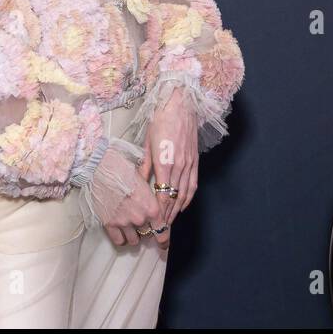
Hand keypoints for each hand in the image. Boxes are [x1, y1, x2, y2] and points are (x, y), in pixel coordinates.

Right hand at [90, 147, 169, 249]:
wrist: (102, 167)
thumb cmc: (125, 168)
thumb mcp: (145, 179)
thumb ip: (153, 193)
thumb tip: (160, 200)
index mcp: (152, 207)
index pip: (162, 231)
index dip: (164, 240)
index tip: (163, 244)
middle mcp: (140, 218)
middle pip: (148, 235)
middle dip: (146, 230)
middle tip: (141, 222)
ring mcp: (124, 222)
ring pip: (134, 240)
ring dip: (134, 235)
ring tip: (130, 226)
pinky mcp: (110, 224)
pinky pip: (119, 241)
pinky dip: (121, 238)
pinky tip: (121, 232)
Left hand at [139, 83, 198, 226]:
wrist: (181, 103)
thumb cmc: (161, 119)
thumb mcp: (146, 141)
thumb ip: (144, 165)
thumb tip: (137, 182)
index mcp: (164, 160)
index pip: (162, 193)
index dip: (158, 211)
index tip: (153, 222)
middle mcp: (179, 165)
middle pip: (173, 197)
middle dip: (166, 215)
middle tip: (160, 230)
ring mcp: (189, 163)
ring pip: (184, 193)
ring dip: (176, 209)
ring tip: (169, 222)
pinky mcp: (195, 160)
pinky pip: (193, 184)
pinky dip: (188, 197)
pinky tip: (182, 205)